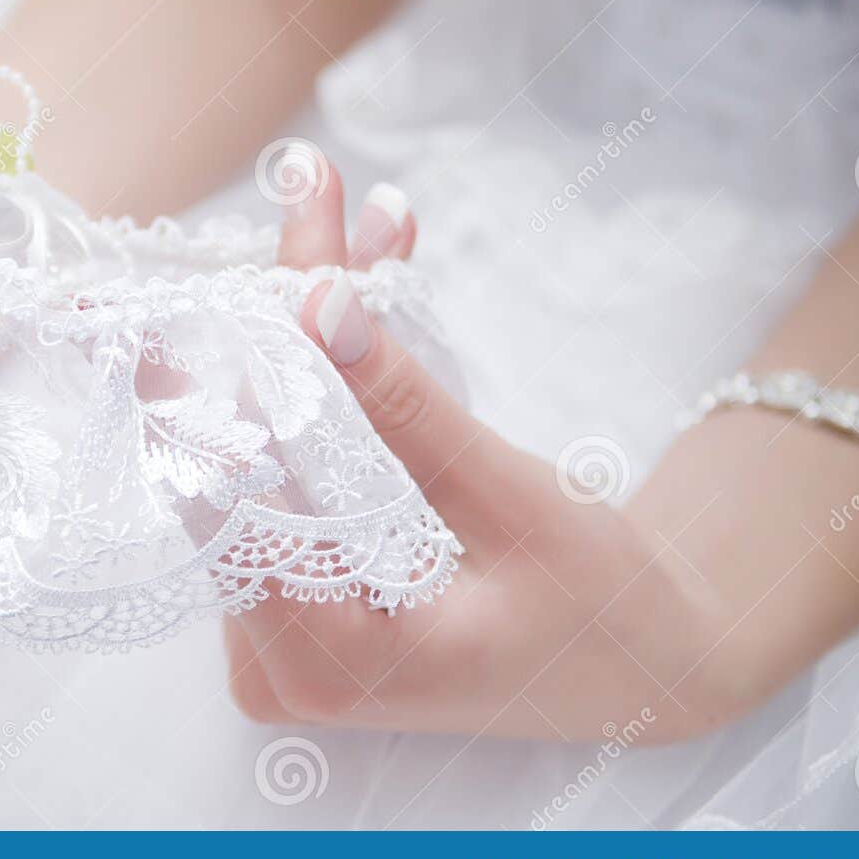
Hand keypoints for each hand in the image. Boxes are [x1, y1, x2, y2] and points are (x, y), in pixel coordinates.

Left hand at [224, 164, 729, 742]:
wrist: (646, 668)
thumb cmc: (602, 606)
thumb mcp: (511, 502)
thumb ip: (405, 410)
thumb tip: (316, 303)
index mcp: (323, 665)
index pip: (224, 503)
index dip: (213, 380)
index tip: (211, 270)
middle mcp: (276, 660)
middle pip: (242, 459)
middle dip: (280, 318)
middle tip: (304, 190)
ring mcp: (280, 630)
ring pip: (263, 450)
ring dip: (305, 331)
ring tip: (332, 207)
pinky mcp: (300, 593)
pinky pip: (292, 465)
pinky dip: (329, 375)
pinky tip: (359, 274)